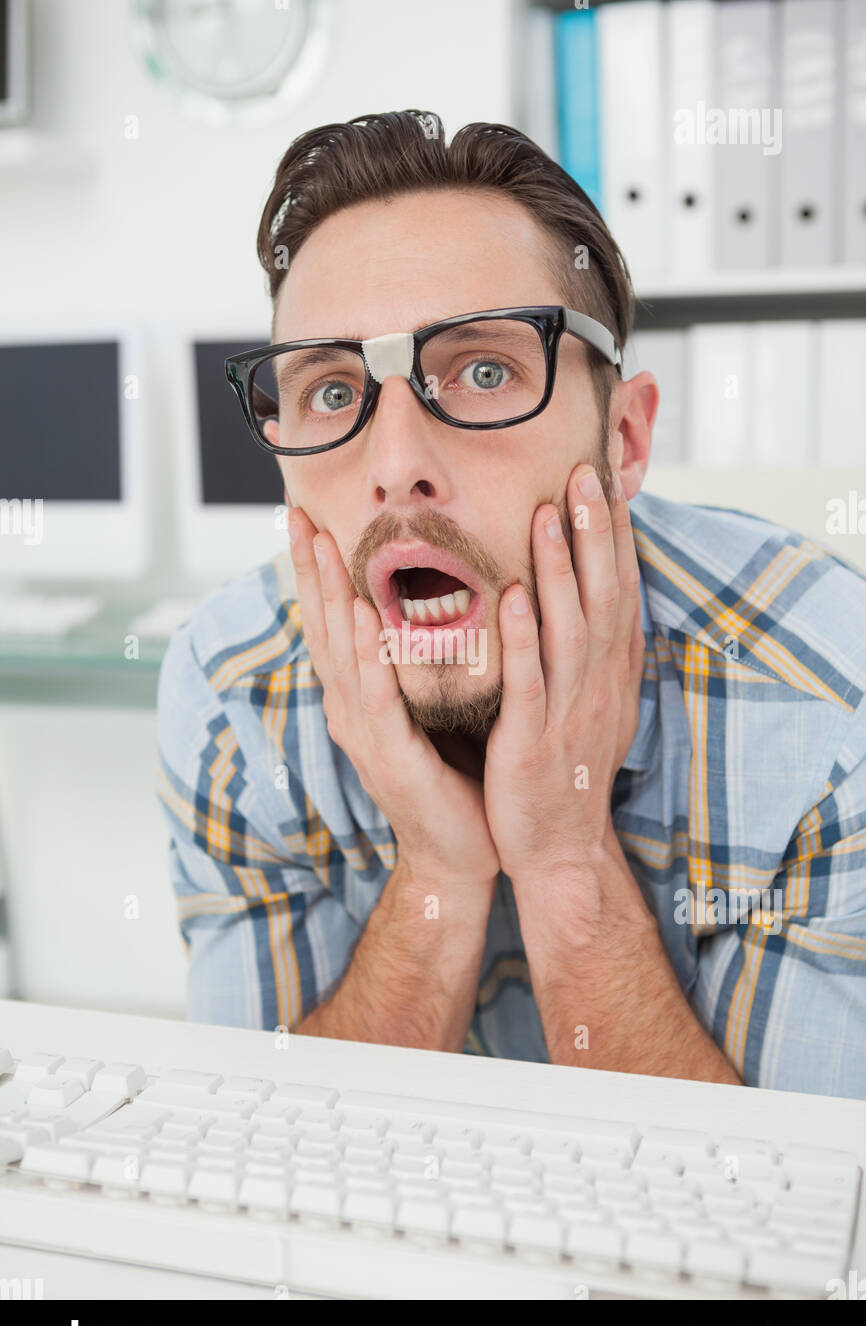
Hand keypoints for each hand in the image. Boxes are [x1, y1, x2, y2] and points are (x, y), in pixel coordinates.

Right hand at [289, 507, 499, 888]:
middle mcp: (352, 710)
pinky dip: (369, 656)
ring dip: (330, 596)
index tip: (309, 515)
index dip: (319, 570)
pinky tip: (364, 617)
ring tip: (320, 544)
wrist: (461, 856)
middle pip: (324, 626)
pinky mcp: (391, 758)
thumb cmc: (453, 780)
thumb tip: (433, 604)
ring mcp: (364, 735)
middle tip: (296, 511)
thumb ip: (423, 662)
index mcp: (363, 697)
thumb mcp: (434, 708)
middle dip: (310, 568)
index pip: (335, 620)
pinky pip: (379, 698)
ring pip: (342, 653)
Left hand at [482, 465, 643, 887]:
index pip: (619, 588)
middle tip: (586, 470)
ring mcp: (569, 711)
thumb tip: (593, 595)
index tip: (606, 477)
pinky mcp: (534, 741)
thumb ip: (590, 649)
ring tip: (549, 513)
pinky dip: (524, 639)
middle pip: (604, 595)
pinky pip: (530, 683)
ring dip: (560, 570)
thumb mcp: (591, 702)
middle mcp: (598, 683)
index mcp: (609, 671)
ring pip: (569, 628)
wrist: (558, 846)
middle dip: (595, 532)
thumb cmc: (565, 768)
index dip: (614, 533)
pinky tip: (514, 598)